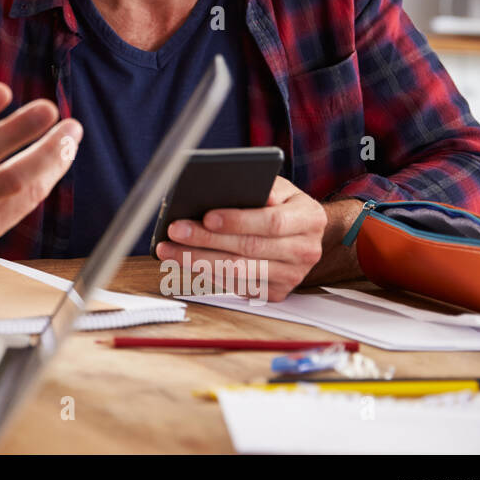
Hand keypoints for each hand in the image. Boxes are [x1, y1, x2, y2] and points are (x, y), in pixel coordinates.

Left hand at [153, 174, 325, 301]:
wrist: (306, 234)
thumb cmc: (284, 205)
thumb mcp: (281, 188)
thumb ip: (261, 186)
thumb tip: (228, 187)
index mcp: (309, 219)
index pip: (272, 222)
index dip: (238, 220)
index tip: (207, 217)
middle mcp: (305, 251)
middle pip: (249, 249)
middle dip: (207, 240)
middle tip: (176, 231)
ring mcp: (292, 276)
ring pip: (239, 271)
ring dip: (199, 260)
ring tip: (170, 249)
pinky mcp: (277, 292)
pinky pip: (237, 286)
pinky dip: (209, 273)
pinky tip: (187, 261)